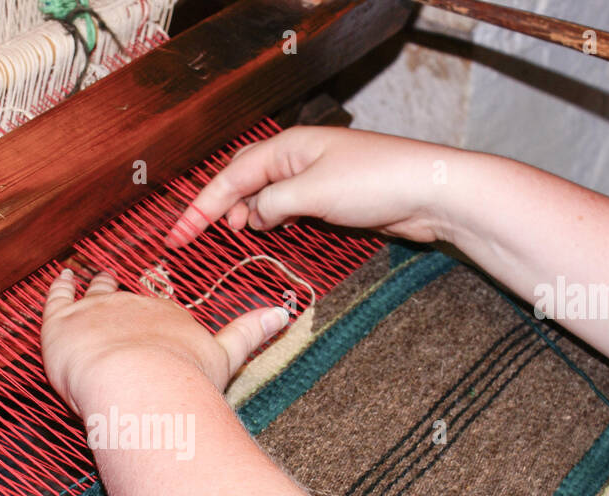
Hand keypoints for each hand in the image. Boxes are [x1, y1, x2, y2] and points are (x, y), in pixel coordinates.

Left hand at [40, 267, 289, 415]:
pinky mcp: (64, 322)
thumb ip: (250, 334)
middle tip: (118, 282)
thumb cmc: (183, 382)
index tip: (156, 302)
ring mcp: (99, 310)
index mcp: (170, 316)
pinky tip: (61, 277)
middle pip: (129, 297)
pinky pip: (59, 295)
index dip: (155, 309)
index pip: (161, 309)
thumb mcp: (226, 359)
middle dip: (123, 293)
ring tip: (91, 277)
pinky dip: (60, 285)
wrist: (142, 385)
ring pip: (95, 292)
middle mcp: (136, 306)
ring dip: (93, 284)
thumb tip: (285, 312)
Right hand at [164, 126, 459, 247]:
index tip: (177, 235)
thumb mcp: (312, 194)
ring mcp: (313, 176)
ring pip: (263, 195)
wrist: (430, 191)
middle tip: (190, 237)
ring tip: (230, 237)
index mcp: (287, 146)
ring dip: (244, 215)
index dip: (200, 208)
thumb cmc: (376, 181)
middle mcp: (296, 157)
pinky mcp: (329, 198)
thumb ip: (272, 205)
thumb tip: (252, 216)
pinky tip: (265, 233)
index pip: (230, 178)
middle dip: (215, 207)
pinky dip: (269, 220)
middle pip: (241, 180)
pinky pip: (286, 207)